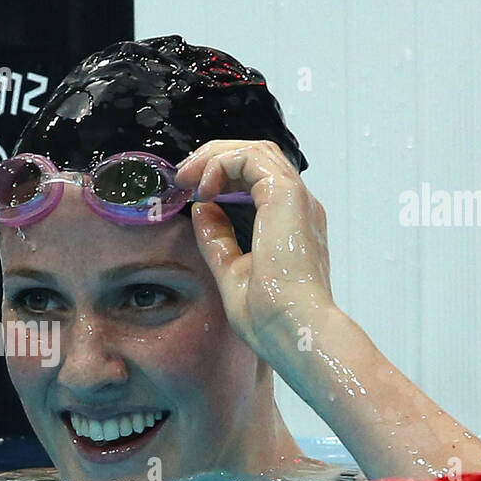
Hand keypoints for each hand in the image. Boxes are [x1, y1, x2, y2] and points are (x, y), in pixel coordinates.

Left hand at [173, 140, 334, 363]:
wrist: (292, 329)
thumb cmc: (269, 315)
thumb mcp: (232, 271)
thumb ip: (218, 238)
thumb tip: (202, 209)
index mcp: (291, 223)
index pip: (258, 179)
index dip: (222, 175)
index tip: (189, 190)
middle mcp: (298, 206)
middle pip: (257, 157)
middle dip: (215, 158)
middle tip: (182, 176)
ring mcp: (295, 198)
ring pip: (255, 151)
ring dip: (215, 157)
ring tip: (187, 177)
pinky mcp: (286, 196)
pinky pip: (251, 158)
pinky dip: (222, 164)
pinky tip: (203, 187)